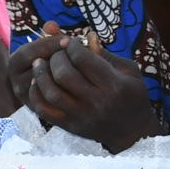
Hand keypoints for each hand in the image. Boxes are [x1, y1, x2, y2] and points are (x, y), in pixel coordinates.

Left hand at [20, 25, 158, 152]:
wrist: (133, 132)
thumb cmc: (133, 96)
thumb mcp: (130, 71)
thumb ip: (107, 55)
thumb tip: (87, 36)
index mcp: (114, 85)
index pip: (83, 59)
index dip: (72, 46)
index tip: (70, 42)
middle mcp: (97, 102)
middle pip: (64, 75)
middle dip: (56, 57)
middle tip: (57, 53)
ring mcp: (82, 116)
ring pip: (52, 93)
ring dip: (41, 74)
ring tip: (40, 63)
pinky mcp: (71, 127)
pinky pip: (45, 111)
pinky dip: (36, 95)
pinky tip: (37, 83)